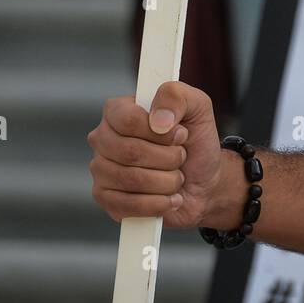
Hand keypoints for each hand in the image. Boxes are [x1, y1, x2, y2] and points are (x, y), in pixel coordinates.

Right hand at [87, 81, 224, 229]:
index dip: (160, 132)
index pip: (127, 120)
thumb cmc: (195, 141)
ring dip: (167, 181)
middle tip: (181, 156)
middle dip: (168, 158)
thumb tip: (158, 120)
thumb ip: (177, 96)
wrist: (203, 181)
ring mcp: (101, 169)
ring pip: (132, 180)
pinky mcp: (106, 199)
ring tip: (177, 177)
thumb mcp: (197, 106)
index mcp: (118, 110)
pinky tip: (170, 199)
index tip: (181, 134)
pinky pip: (129, 206)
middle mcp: (103, 138)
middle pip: (130, 152)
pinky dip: (159, 204)